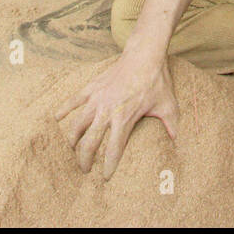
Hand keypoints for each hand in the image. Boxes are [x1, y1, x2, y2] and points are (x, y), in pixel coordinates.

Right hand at [55, 52, 178, 176]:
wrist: (145, 55)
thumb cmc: (157, 80)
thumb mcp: (168, 105)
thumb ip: (171, 124)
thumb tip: (177, 140)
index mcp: (125, 118)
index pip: (113, 150)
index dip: (108, 166)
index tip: (105, 178)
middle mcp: (107, 111)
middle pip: (89, 142)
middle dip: (84, 159)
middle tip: (84, 169)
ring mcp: (97, 99)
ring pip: (77, 124)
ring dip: (72, 140)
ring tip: (71, 150)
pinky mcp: (92, 87)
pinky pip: (73, 100)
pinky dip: (63, 109)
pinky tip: (56, 118)